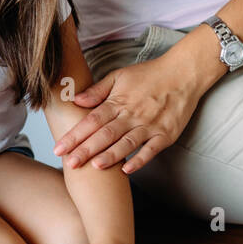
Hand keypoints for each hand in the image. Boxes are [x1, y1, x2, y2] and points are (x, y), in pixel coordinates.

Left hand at [52, 52, 205, 174]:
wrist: (184, 73)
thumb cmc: (149, 75)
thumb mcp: (119, 76)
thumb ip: (97, 91)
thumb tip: (76, 101)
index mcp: (117, 102)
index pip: (91, 121)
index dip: (74, 135)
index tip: (58, 148)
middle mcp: (132, 115)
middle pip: (105, 134)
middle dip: (86, 150)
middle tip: (70, 163)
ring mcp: (149, 125)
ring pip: (126, 143)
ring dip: (111, 155)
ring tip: (95, 167)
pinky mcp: (166, 134)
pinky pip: (151, 150)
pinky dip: (140, 160)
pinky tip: (127, 170)